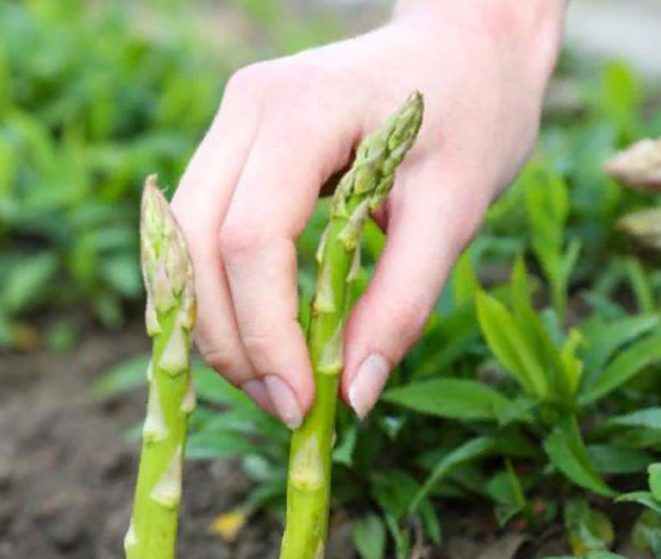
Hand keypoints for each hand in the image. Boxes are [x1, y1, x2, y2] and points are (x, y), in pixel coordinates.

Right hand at [170, 1, 565, 426]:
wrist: (468, 49)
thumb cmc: (475, 115)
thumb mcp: (457, 210)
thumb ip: (403, 303)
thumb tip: (354, 397)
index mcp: (305, 108)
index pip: (252, 239)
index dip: (267, 333)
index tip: (304, 403)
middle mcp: (247, 107)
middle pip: (198, 247)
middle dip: (231, 343)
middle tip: (287, 408)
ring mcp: (231, 123)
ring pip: (185, 247)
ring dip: (217, 328)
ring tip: (276, 384)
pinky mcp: (233, 150)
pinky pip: (201, 238)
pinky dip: (221, 300)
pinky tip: (263, 344)